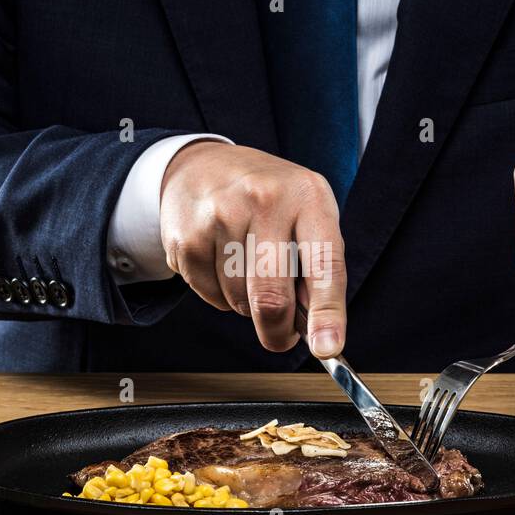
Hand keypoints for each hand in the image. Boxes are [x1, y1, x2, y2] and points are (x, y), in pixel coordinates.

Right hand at [159, 141, 347, 357]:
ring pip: (239, 302)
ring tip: (247, 271)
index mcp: (308, 196)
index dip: (328, 313)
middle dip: (278, 332)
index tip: (328, 348)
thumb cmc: (268, 199)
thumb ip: (317, 265)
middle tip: (282, 338)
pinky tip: (221, 264)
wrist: (202, 166)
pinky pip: (209, 296)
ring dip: (246, 306)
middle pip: (271, 296)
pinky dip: (219, 295)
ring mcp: (220, 216)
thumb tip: (318, 330)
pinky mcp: (187, 237)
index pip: (324, 264)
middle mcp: (264, 200)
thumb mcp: (307, 213)